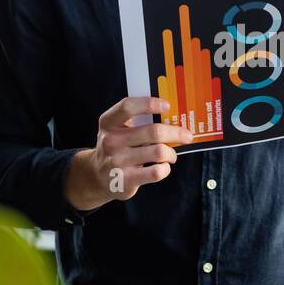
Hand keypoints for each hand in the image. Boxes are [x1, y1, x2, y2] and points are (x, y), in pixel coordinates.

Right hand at [63, 96, 193, 209]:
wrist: (96, 176)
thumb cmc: (115, 147)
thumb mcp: (117, 129)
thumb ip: (137, 120)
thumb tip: (172, 116)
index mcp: (108, 122)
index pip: (128, 107)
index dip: (149, 104)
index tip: (166, 105)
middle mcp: (111, 141)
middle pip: (153, 132)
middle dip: (176, 133)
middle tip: (186, 135)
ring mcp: (117, 162)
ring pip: (159, 152)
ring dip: (171, 153)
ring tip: (171, 155)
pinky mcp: (125, 180)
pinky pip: (156, 172)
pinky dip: (165, 168)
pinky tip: (162, 167)